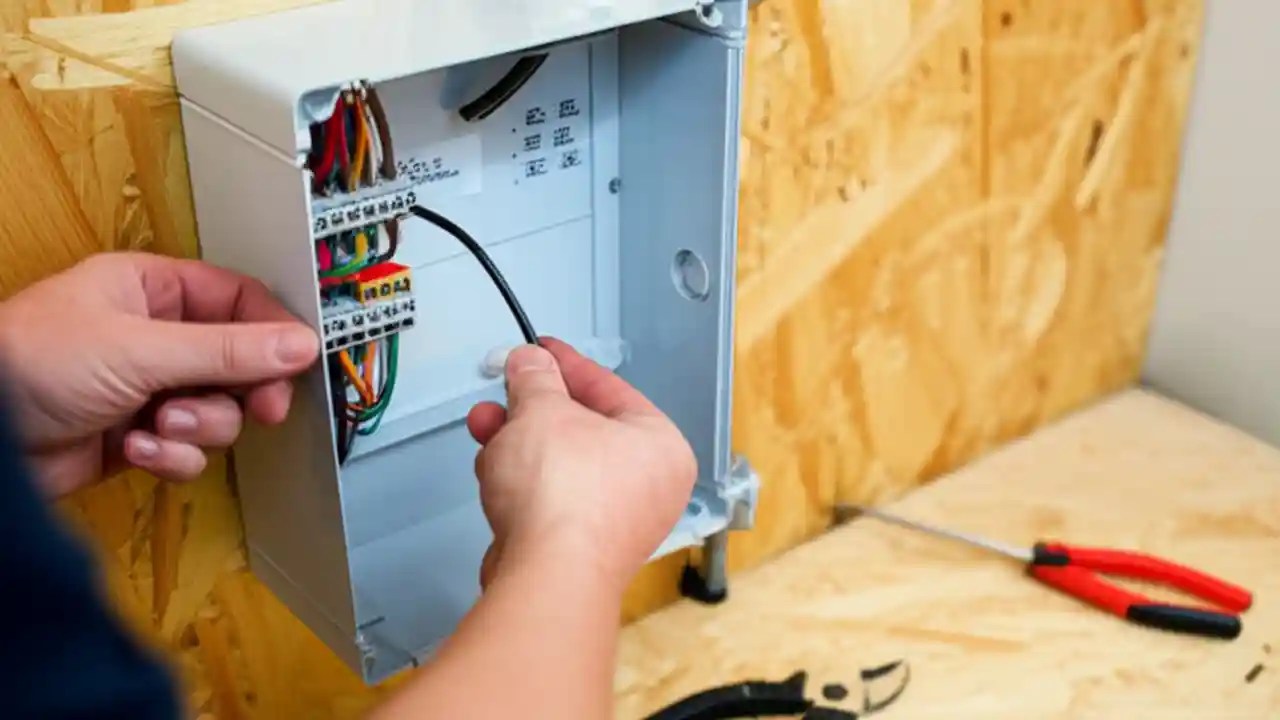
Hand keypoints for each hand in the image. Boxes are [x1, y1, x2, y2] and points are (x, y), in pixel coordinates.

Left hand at [0, 252, 318, 496]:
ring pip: (219, 410)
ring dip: (199, 426)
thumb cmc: (29, 364)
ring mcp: (148, 388)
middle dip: (241, 390)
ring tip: (159, 424)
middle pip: (239, 361)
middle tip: (261, 408)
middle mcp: (155, 336)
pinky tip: (137, 449)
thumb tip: (300, 344)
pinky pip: (189, 447)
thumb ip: (228, 350)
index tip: (297, 362)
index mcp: (151, 289)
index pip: (238, 299)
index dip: (273, 331)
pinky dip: (172, 454)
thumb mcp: (140, 349)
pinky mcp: (140, 436)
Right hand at [466, 338, 696, 591]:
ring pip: (559, 467)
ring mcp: (615, 524)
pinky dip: (521, 487)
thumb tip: (530, 362)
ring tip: (489, 431)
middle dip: (532, 411)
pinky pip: (548, 502)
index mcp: (661, 446)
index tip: (540, 351)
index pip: (611, 388)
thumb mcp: (543, 409)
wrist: (546, 575)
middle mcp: (648, 488)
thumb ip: (535, 378)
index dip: (566, 364)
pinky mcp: (579, 551)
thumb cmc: (566, 497)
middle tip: (507, 392)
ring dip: (518, 446)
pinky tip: (494, 477)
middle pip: (582, 430)